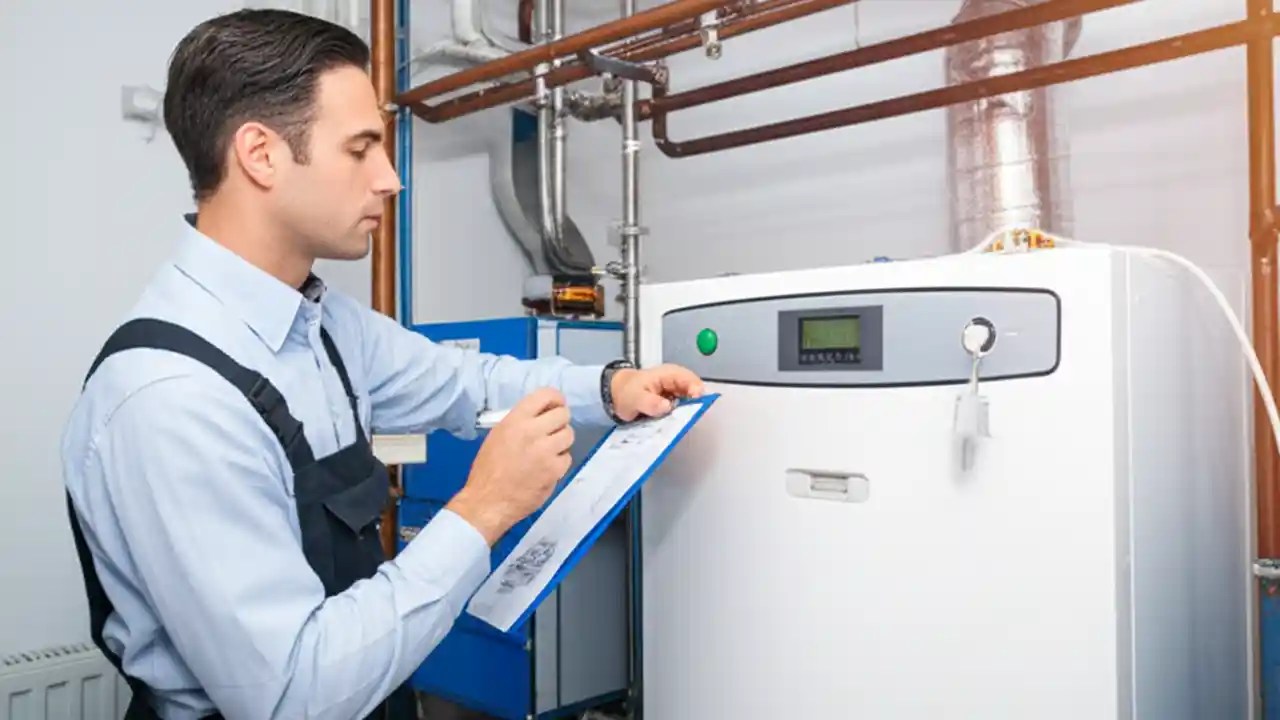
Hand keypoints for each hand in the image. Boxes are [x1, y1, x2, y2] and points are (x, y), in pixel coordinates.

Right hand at [446, 388, 574, 544]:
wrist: (488, 501)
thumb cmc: (488, 470)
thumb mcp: (498, 435)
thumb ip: (520, 422)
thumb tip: (542, 414)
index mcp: (515, 420)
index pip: (546, 395)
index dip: (556, 399)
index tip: (557, 405)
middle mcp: (532, 432)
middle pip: (563, 414)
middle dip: (560, 421)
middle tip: (552, 431)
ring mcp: (545, 452)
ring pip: (569, 435)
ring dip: (561, 441)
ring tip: (548, 451)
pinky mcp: (554, 470)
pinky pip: (567, 458)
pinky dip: (559, 462)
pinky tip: (546, 468)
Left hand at [609, 363, 704, 421]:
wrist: (617, 394)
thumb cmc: (626, 392)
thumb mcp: (635, 397)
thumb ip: (650, 402)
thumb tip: (666, 407)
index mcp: (669, 374)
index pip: (691, 381)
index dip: (697, 394)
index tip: (695, 407)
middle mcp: (677, 382)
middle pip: (695, 394)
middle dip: (694, 407)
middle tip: (687, 419)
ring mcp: (676, 393)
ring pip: (690, 404)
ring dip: (687, 414)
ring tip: (679, 423)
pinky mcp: (674, 404)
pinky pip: (682, 411)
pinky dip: (680, 417)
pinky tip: (674, 424)